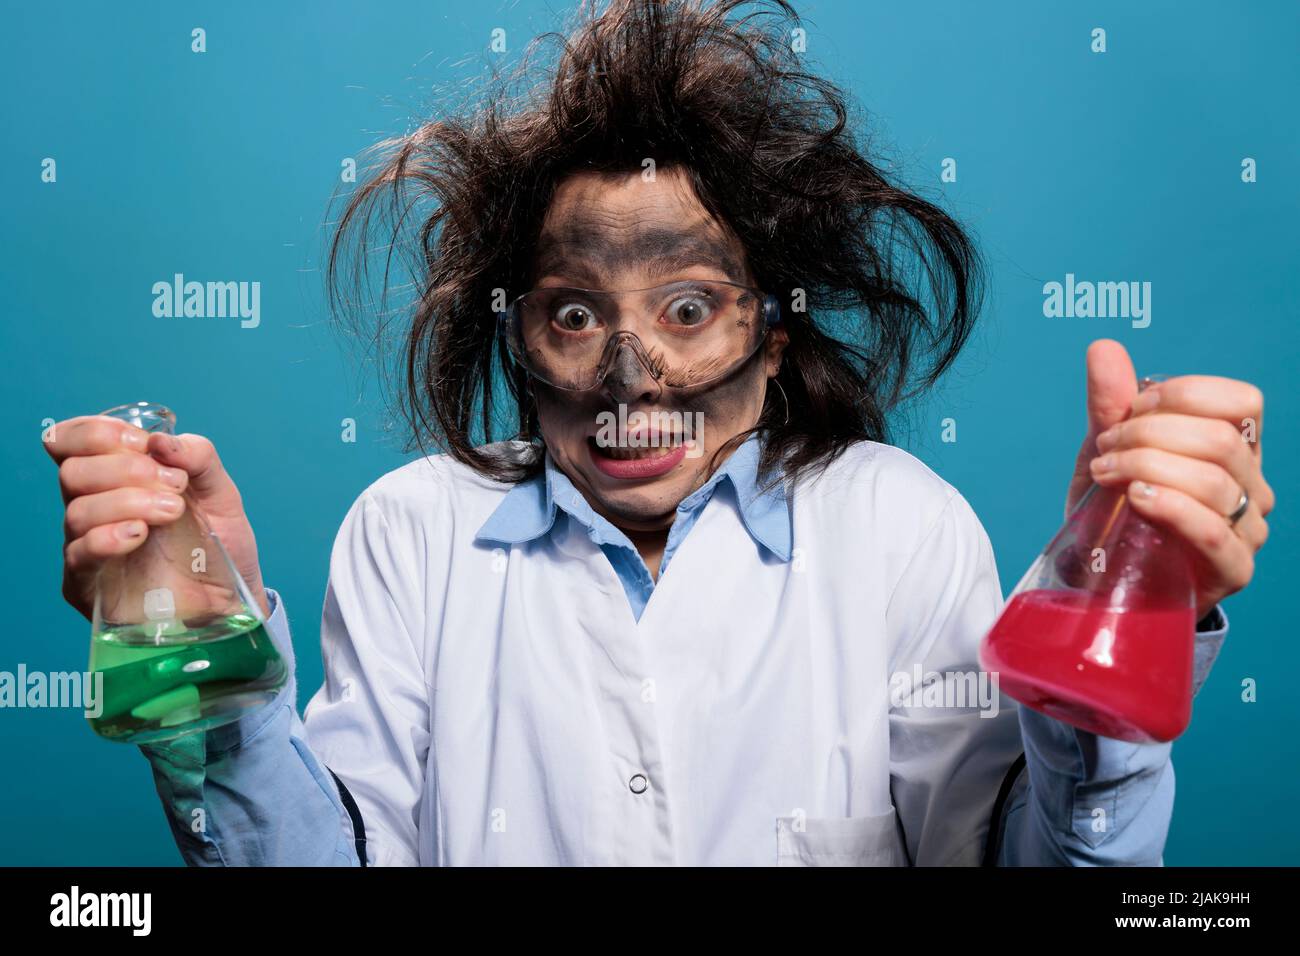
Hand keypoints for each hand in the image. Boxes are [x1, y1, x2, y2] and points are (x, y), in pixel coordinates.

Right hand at [44, 415, 269, 621]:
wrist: (231, 596)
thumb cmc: (218, 543)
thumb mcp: (220, 492)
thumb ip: (199, 457)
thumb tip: (160, 440)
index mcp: (114, 478)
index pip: (70, 441)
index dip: (96, 433)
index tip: (141, 442)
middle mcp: (93, 508)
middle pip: (73, 472)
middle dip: (126, 469)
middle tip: (175, 485)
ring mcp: (87, 546)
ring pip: (77, 511)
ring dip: (128, 502)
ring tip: (172, 512)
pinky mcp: (89, 585)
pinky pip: (79, 554)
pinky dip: (107, 538)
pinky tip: (138, 534)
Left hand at [1066, 340, 1272, 621]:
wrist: (1098, 579)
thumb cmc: (1112, 510)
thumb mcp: (1105, 450)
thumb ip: (1108, 403)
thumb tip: (1103, 347)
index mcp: (1232, 448)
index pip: (1241, 402)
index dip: (1184, 394)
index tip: (1130, 409)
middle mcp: (1250, 486)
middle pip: (1218, 439)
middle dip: (1148, 434)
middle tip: (1104, 450)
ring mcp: (1247, 530)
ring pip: (1213, 480)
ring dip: (1146, 467)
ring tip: (1105, 473)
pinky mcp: (1232, 570)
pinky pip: (1214, 531)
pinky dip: (1171, 507)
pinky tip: (1135, 499)